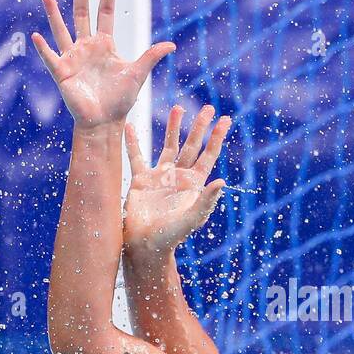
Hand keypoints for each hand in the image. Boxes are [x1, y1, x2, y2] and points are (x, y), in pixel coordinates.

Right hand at [32, 0, 174, 127]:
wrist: (105, 122)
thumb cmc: (120, 100)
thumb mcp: (138, 74)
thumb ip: (151, 57)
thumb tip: (172, 45)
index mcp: (105, 45)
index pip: (106, 14)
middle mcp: (87, 47)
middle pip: (83, 15)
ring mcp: (73, 58)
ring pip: (62, 31)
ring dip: (54, 15)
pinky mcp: (62, 73)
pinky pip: (51, 58)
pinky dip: (43, 49)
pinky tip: (36, 36)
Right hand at [123, 105, 230, 252]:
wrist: (145, 246)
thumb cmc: (171, 236)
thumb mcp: (191, 219)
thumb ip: (206, 201)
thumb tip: (222, 182)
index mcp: (193, 184)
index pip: (208, 156)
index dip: (216, 138)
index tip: (225, 120)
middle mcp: (178, 177)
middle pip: (191, 146)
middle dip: (200, 127)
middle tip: (209, 108)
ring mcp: (160, 177)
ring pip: (168, 146)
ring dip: (174, 127)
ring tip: (178, 107)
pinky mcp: (141, 180)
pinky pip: (136, 156)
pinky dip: (132, 141)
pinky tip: (129, 125)